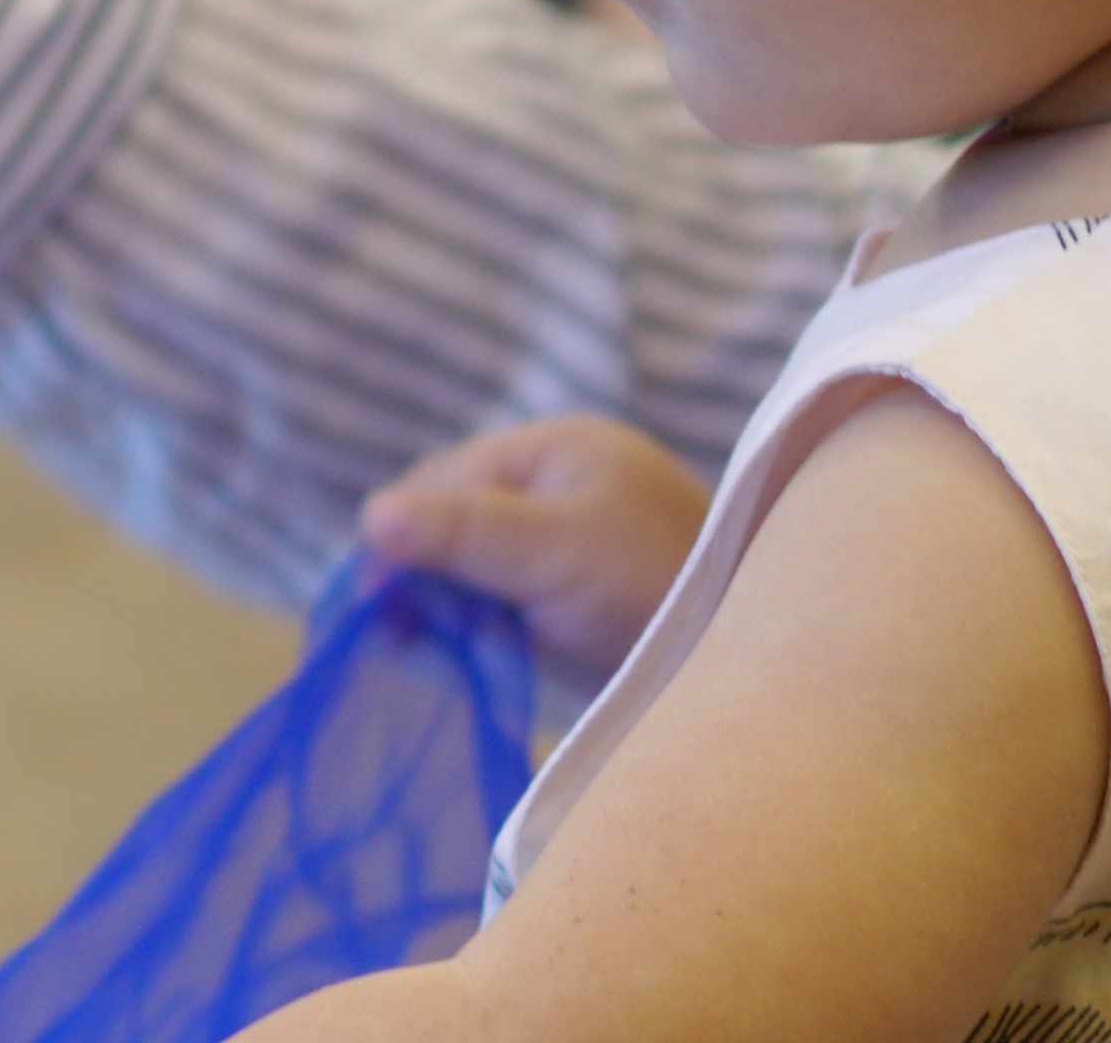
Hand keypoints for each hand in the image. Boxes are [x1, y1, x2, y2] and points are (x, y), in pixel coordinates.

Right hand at [360, 414, 711, 681]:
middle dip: (413, 571)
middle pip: (455, 520)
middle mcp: (556, 486)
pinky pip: (500, 604)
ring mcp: (565, 544)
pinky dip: (468, 628)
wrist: (744, 655)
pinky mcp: (572, 601)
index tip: (367, 597)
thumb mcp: (555, 549)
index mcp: (555, 449)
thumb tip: (369, 516)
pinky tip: (444, 661)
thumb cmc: (653, 581)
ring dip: (435, 605)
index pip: (448, 479)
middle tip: (379, 633)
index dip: (403, 532)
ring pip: (473, 566)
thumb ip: (465, 532)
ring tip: (401, 651)